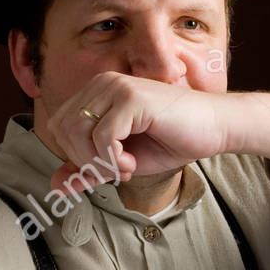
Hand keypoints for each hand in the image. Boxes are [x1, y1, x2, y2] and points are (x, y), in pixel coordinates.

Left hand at [44, 73, 231, 194]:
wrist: (214, 129)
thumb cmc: (172, 141)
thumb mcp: (123, 161)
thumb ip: (89, 170)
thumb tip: (55, 186)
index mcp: (98, 91)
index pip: (60, 126)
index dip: (76, 155)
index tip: (106, 168)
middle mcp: (104, 83)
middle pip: (63, 129)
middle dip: (84, 161)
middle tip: (115, 171)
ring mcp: (117, 88)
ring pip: (78, 132)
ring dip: (98, 161)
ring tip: (125, 167)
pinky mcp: (132, 99)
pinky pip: (102, 137)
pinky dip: (113, 159)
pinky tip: (133, 163)